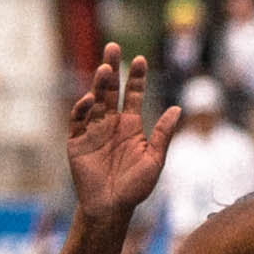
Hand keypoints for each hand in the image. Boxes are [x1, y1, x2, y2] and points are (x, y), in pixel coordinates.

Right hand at [61, 44, 173, 227]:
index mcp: (131, 127)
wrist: (111, 207)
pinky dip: (81, 109)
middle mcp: (111, 125)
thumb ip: (163, 134)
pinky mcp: (76, 143)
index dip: (136, 78)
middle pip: (111, 91)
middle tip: (112, 47)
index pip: (133, 95)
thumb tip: (177, 108)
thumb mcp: (155, 159)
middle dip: (112, 69)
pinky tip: (89, 99)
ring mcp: (92, 132)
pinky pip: (77, 121)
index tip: (139, 59)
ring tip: (104, 69)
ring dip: (98, 85)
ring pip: (94, 101)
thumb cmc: (136, 187)